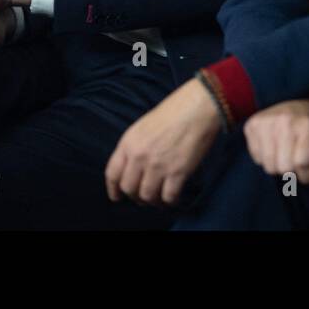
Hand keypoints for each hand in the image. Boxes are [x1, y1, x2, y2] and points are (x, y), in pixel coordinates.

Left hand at [105, 78, 222, 205]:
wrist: (196, 107)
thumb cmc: (172, 112)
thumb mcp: (143, 127)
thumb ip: (134, 147)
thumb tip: (132, 170)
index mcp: (128, 143)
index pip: (112, 173)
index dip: (113, 189)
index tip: (117, 197)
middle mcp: (139, 156)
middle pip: (129, 189)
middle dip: (135, 197)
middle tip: (144, 197)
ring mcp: (158, 165)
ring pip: (147, 196)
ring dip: (153, 201)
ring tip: (160, 198)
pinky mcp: (177, 172)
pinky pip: (168, 197)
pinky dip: (170, 201)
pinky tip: (174, 197)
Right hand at [243, 98, 308, 184]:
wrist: (292, 100)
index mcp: (307, 125)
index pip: (303, 163)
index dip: (308, 177)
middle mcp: (285, 122)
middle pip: (285, 168)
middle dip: (293, 174)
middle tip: (298, 167)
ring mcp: (266, 123)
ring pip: (269, 166)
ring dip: (278, 168)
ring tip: (286, 157)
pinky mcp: (252, 125)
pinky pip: (256, 158)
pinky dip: (265, 159)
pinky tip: (274, 149)